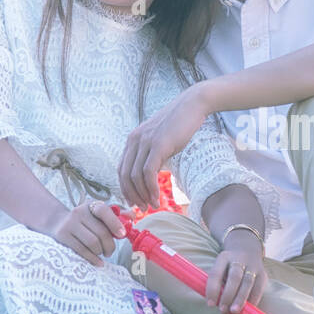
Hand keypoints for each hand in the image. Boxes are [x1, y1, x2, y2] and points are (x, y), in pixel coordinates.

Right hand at [40, 199, 125, 267]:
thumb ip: (115, 215)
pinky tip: (98, 262)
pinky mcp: (62, 236)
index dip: (115, 223)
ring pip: (92, 243)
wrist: (57, 222)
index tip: (122, 235)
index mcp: (91, 205)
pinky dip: (93, 259)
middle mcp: (79, 212)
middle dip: (110, 245)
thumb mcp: (97, 215)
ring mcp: (69, 224)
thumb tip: (132, 217)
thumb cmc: (84, 221)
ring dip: (100, 252)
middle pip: (101, 232)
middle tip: (110, 251)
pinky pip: (82, 250)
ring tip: (101, 253)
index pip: (104, 211)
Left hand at [119, 86, 208, 210]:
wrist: (192, 105)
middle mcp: (135, 140)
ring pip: (136, 176)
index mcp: (133, 140)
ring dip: (142, 195)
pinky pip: (149, 172)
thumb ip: (151, 153)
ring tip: (151, 206)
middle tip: (141, 208)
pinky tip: (156, 198)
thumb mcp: (159, 139)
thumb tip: (150, 173)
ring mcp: (145, 142)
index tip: (133, 201)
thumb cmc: (179, 124)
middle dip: (132, 195)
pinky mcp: (158, 145)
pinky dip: (151, 189)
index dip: (125, 188)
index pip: (121, 169)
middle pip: (125, 175)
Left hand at [207, 229, 265, 313]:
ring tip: (234, 312)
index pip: (216, 273)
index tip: (210, 305)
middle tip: (223, 310)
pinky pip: (258, 288)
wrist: (247, 249)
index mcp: (224, 257)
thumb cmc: (228, 266)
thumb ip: (217, 283)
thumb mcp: (220, 267)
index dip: (212, 289)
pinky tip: (247, 309)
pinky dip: (253, 300)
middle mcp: (239, 259)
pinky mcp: (263, 273)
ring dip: (240, 299)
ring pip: (248, 282)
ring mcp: (253, 265)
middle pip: (234, 277)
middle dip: (228, 295)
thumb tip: (216, 304)